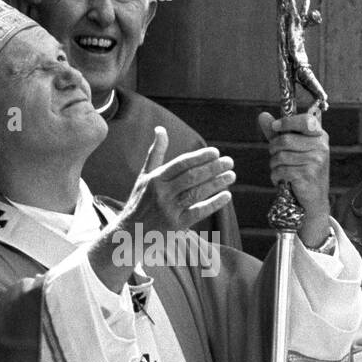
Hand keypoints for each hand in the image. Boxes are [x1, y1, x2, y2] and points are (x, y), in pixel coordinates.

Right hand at [120, 126, 234, 237]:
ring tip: (231, 175)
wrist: (130, 233)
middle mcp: (161, 193)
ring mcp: (169, 210)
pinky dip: (214, 203)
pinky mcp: (176, 225)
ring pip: (196, 193)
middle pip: (191, 177)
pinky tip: (226, 196)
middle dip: (213, 168)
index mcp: (155, 179)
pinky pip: (198, 212)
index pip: (181, 164)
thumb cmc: (140, 201)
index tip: (215, 152)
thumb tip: (160, 129)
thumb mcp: (144, 176)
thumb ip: (155, 153)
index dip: (199, 157)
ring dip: (216, 183)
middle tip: (229, 162)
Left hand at [257, 107, 331, 246]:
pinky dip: (276, 176)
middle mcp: (321, 146)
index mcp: (319, 135)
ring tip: (281, 170)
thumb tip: (262, 115)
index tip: (276, 127)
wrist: (313, 200)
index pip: (305, 120)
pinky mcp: (308, 175)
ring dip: (274, 165)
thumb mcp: (291, 148)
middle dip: (273, 149)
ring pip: (280, 156)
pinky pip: (281, 170)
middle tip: (277, 157)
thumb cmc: (301, 170)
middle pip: (285, 140)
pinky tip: (282, 180)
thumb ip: (278, 132)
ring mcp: (316, 161)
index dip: (287, 122)